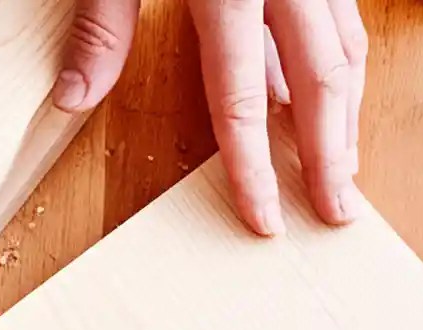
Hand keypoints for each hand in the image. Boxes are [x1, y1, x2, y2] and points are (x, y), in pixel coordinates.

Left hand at [54, 0, 367, 235]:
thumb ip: (101, 23)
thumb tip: (75, 97)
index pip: (240, 97)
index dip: (255, 166)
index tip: (265, 218)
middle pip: (320, 79)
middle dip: (331, 153)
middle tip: (338, 214)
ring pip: (346, 47)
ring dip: (347, 115)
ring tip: (345, 170)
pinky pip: (342, 16)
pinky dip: (339, 65)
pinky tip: (330, 99)